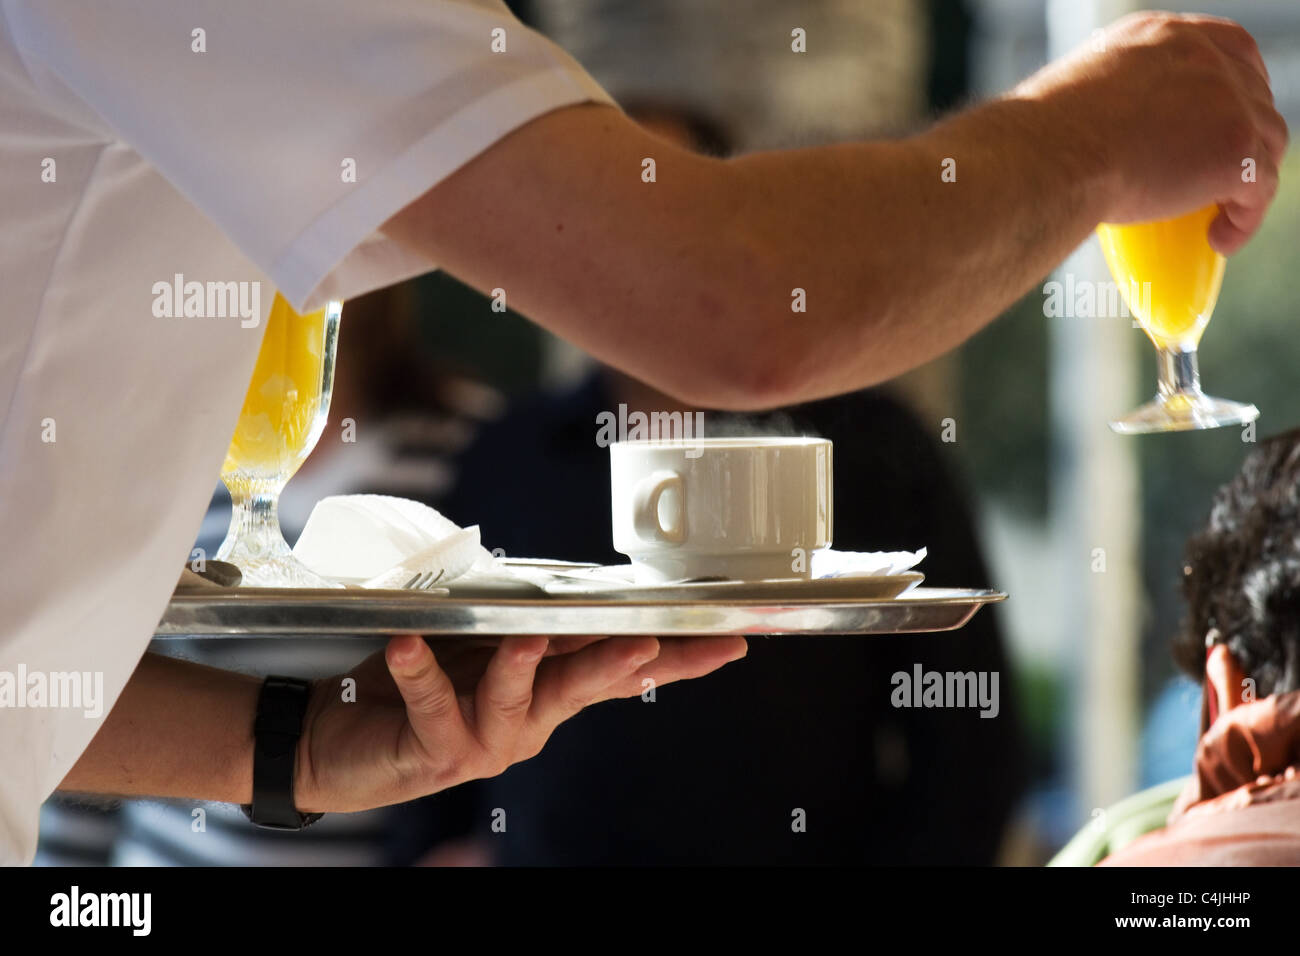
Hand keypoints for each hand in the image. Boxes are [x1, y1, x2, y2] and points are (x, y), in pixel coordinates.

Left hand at [292, 634, 746, 812]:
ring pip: (515, 702)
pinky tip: (406, 648)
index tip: (728, 639)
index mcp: (549, 692)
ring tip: (525, 639)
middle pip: (585, 687)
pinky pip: (432, 706)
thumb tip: (575, 590)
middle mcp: (530, 723)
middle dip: (619, 665)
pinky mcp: (436, 752)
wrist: (347, 740)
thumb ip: (529, 626)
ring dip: (522, 668)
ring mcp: (486, 742)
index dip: (677, 657)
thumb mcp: (484, 646)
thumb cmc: (421, 684)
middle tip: (648, 645)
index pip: (623, 668)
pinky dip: (420, 673)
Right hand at [1016, 12, 1287, 253]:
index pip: (1225, 49)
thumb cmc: (1038, 141)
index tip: (1220, 122)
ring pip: (1265, 143)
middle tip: (1216, 177)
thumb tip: (1094, 146)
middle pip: (1253, 97)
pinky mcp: (1236, 149)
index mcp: (1160, 36)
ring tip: (1215, 218)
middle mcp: (1202, 57)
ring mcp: (1227, 101)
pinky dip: (1244, 219)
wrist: (1047, 157)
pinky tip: (1218, 239)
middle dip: (1245, 137)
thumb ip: (1104, 108)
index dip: (1234, 89)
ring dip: (1247, 183)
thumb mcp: (1076, 100)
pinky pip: (1260, 190)